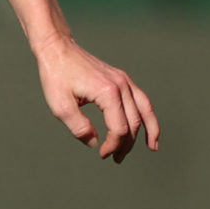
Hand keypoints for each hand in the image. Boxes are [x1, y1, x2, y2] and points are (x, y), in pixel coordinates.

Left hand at [37, 40, 161, 161]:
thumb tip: (96, 143)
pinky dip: (148, 115)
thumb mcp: (60, 106)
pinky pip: (142, 100)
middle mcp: (121, 85)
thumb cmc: (56, 76)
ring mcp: (124, 81)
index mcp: (107, 93)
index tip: (101, 154)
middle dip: (126, 144)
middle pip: (133, 122)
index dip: (113, 146)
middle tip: (115, 159)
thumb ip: (79, 128)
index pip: (119, 128)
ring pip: (144, 110)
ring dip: (148, 131)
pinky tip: (148, 127)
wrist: (57, 49)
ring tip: (152, 147)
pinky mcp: (122, 79)